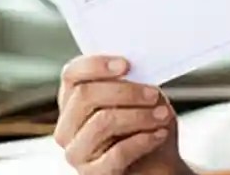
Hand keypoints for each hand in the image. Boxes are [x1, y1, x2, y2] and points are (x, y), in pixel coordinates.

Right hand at [54, 55, 188, 174]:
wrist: (156, 166)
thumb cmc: (145, 127)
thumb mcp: (139, 100)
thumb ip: (130, 83)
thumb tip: (137, 70)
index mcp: (73, 101)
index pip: (72, 74)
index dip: (96, 65)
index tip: (126, 64)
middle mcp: (67, 127)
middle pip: (86, 95)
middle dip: (125, 92)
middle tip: (153, 93)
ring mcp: (76, 153)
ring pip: (102, 122)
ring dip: (139, 116)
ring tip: (163, 115)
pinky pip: (117, 153)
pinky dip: (143, 140)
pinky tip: (159, 134)